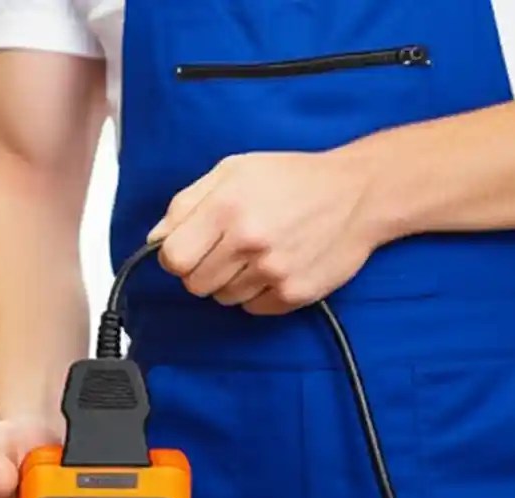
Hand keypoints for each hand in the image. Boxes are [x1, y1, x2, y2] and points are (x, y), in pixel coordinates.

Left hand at [150, 147, 396, 314]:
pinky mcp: (294, 294)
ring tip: (257, 254)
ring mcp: (273, 271)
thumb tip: (156, 239)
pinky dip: (258, 293)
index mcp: (226, 207)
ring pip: (223, 298)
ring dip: (232, 281)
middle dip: (202, 270)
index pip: (172, 258)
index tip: (190, 248)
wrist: (358, 194)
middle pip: (194, 284)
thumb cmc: (293, 178)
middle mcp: (249, 241)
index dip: (176, 256)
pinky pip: (253, 308)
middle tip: (227, 249)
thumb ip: (187, 203)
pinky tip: (275, 267)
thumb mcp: (234, 171)